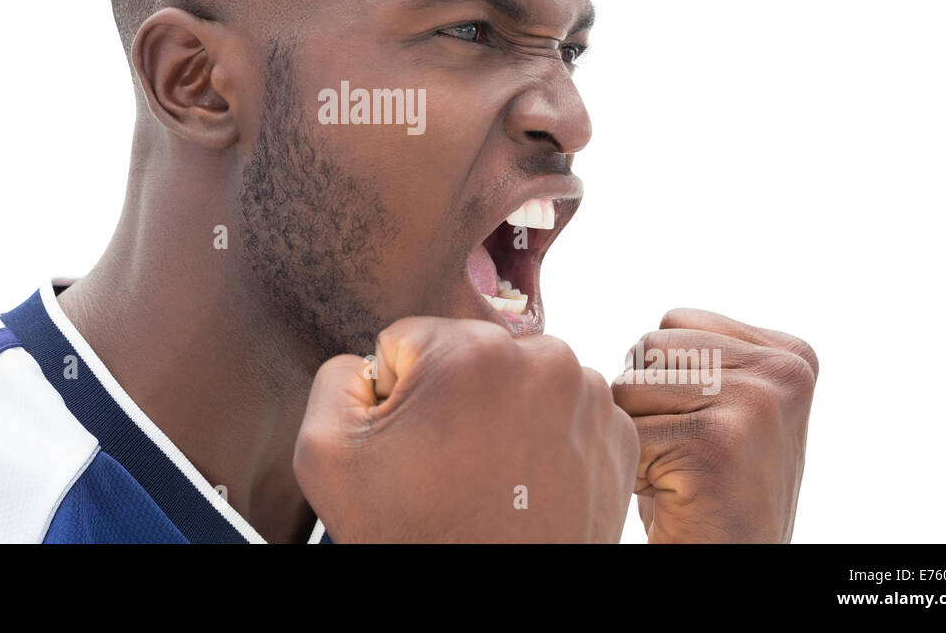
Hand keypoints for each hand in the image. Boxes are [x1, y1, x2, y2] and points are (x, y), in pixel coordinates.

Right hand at [294, 316, 639, 542]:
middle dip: (453, 399)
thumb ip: (338, 376)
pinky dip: (543, 441)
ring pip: (519, 381)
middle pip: (470, 355)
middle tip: (447, 467)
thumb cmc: (415, 537)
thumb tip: (370, 361)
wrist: (492, 617)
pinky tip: (524, 486)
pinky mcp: (617, 437)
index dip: (398, 394)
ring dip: (501, 416)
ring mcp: (589, 399)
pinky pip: (562, 414)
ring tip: (488, 480)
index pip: (410, 341)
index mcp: (472, 350)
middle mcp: (544, 359)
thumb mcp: (327, 451)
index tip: (411, 444)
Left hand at [611, 308, 818, 542]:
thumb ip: (701, 353)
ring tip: (681, 472)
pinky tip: (673, 495)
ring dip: (636, 434)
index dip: (663, 377)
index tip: (703, 428)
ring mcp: (755, 404)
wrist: (729, 562)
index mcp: (791, 355)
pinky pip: (625, 429)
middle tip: (687, 455)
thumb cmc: (708, 487)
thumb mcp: (723, 403)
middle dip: (646, 402)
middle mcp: (784, 372)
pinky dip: (630, 468)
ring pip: (629, 385)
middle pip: (650, 347)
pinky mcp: (717, 442)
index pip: (674, 322)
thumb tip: (627, 333)